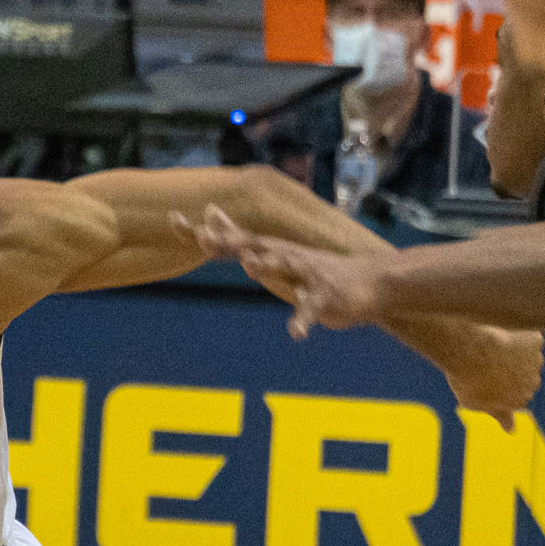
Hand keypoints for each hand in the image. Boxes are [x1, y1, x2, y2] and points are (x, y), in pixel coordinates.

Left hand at [176, 205, 389, 337]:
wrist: (371, 281)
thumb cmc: (313, 269)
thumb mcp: (271, 252)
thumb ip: (237, 237)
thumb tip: (209, 211)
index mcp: (268, 249)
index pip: (229, 237)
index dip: (202, 231)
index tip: (172, 219)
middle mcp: (284, 255)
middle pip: (253, 245)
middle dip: (230, 241)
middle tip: (204, 238)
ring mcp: (306, 274)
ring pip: (285, 266)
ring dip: (268, 265)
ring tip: (251, 265)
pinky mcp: (326, 296)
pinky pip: (312, 309)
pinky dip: (303, 320)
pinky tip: (295, 333)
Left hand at [441, 327, 543, 427]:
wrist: (469, 350)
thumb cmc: (466, 378)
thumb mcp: (475, 402)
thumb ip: (498, 414)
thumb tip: (512, 430)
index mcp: (519, 402)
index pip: (517, 397)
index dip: (499, 386)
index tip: (483, 378)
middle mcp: (533, 384)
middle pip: (527, 378)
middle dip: (512, 371)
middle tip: (486, 363)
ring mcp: (536, 362)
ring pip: (530, 357)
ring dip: (516, 353)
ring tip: (491, 349)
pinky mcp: (536, 341)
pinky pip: (530, 338)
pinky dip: (519, 336)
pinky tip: (502, 335)